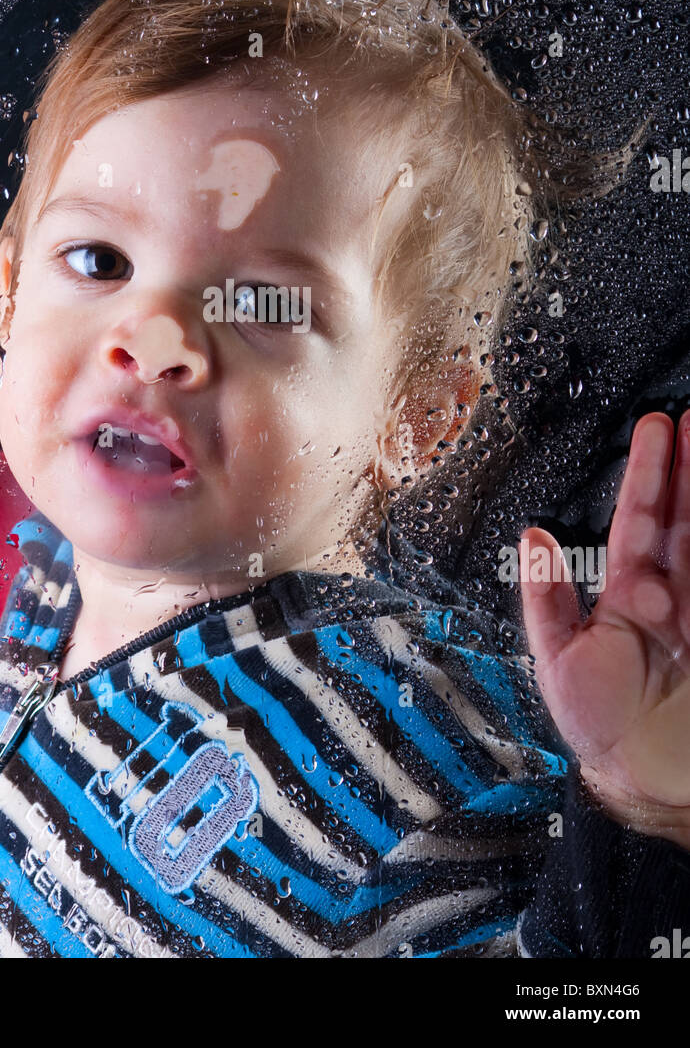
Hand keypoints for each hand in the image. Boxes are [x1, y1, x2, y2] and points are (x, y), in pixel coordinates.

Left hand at [519, 410, 689, 848]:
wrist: (648, 775)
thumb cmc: (602, 728)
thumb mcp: (558, 660)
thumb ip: (547, 597)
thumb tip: (532, 538)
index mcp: (628, 595)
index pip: (640, 518)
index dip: (650, 472)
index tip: (659, 430)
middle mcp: (670, 596)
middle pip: (684, 516)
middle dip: (689, 467)